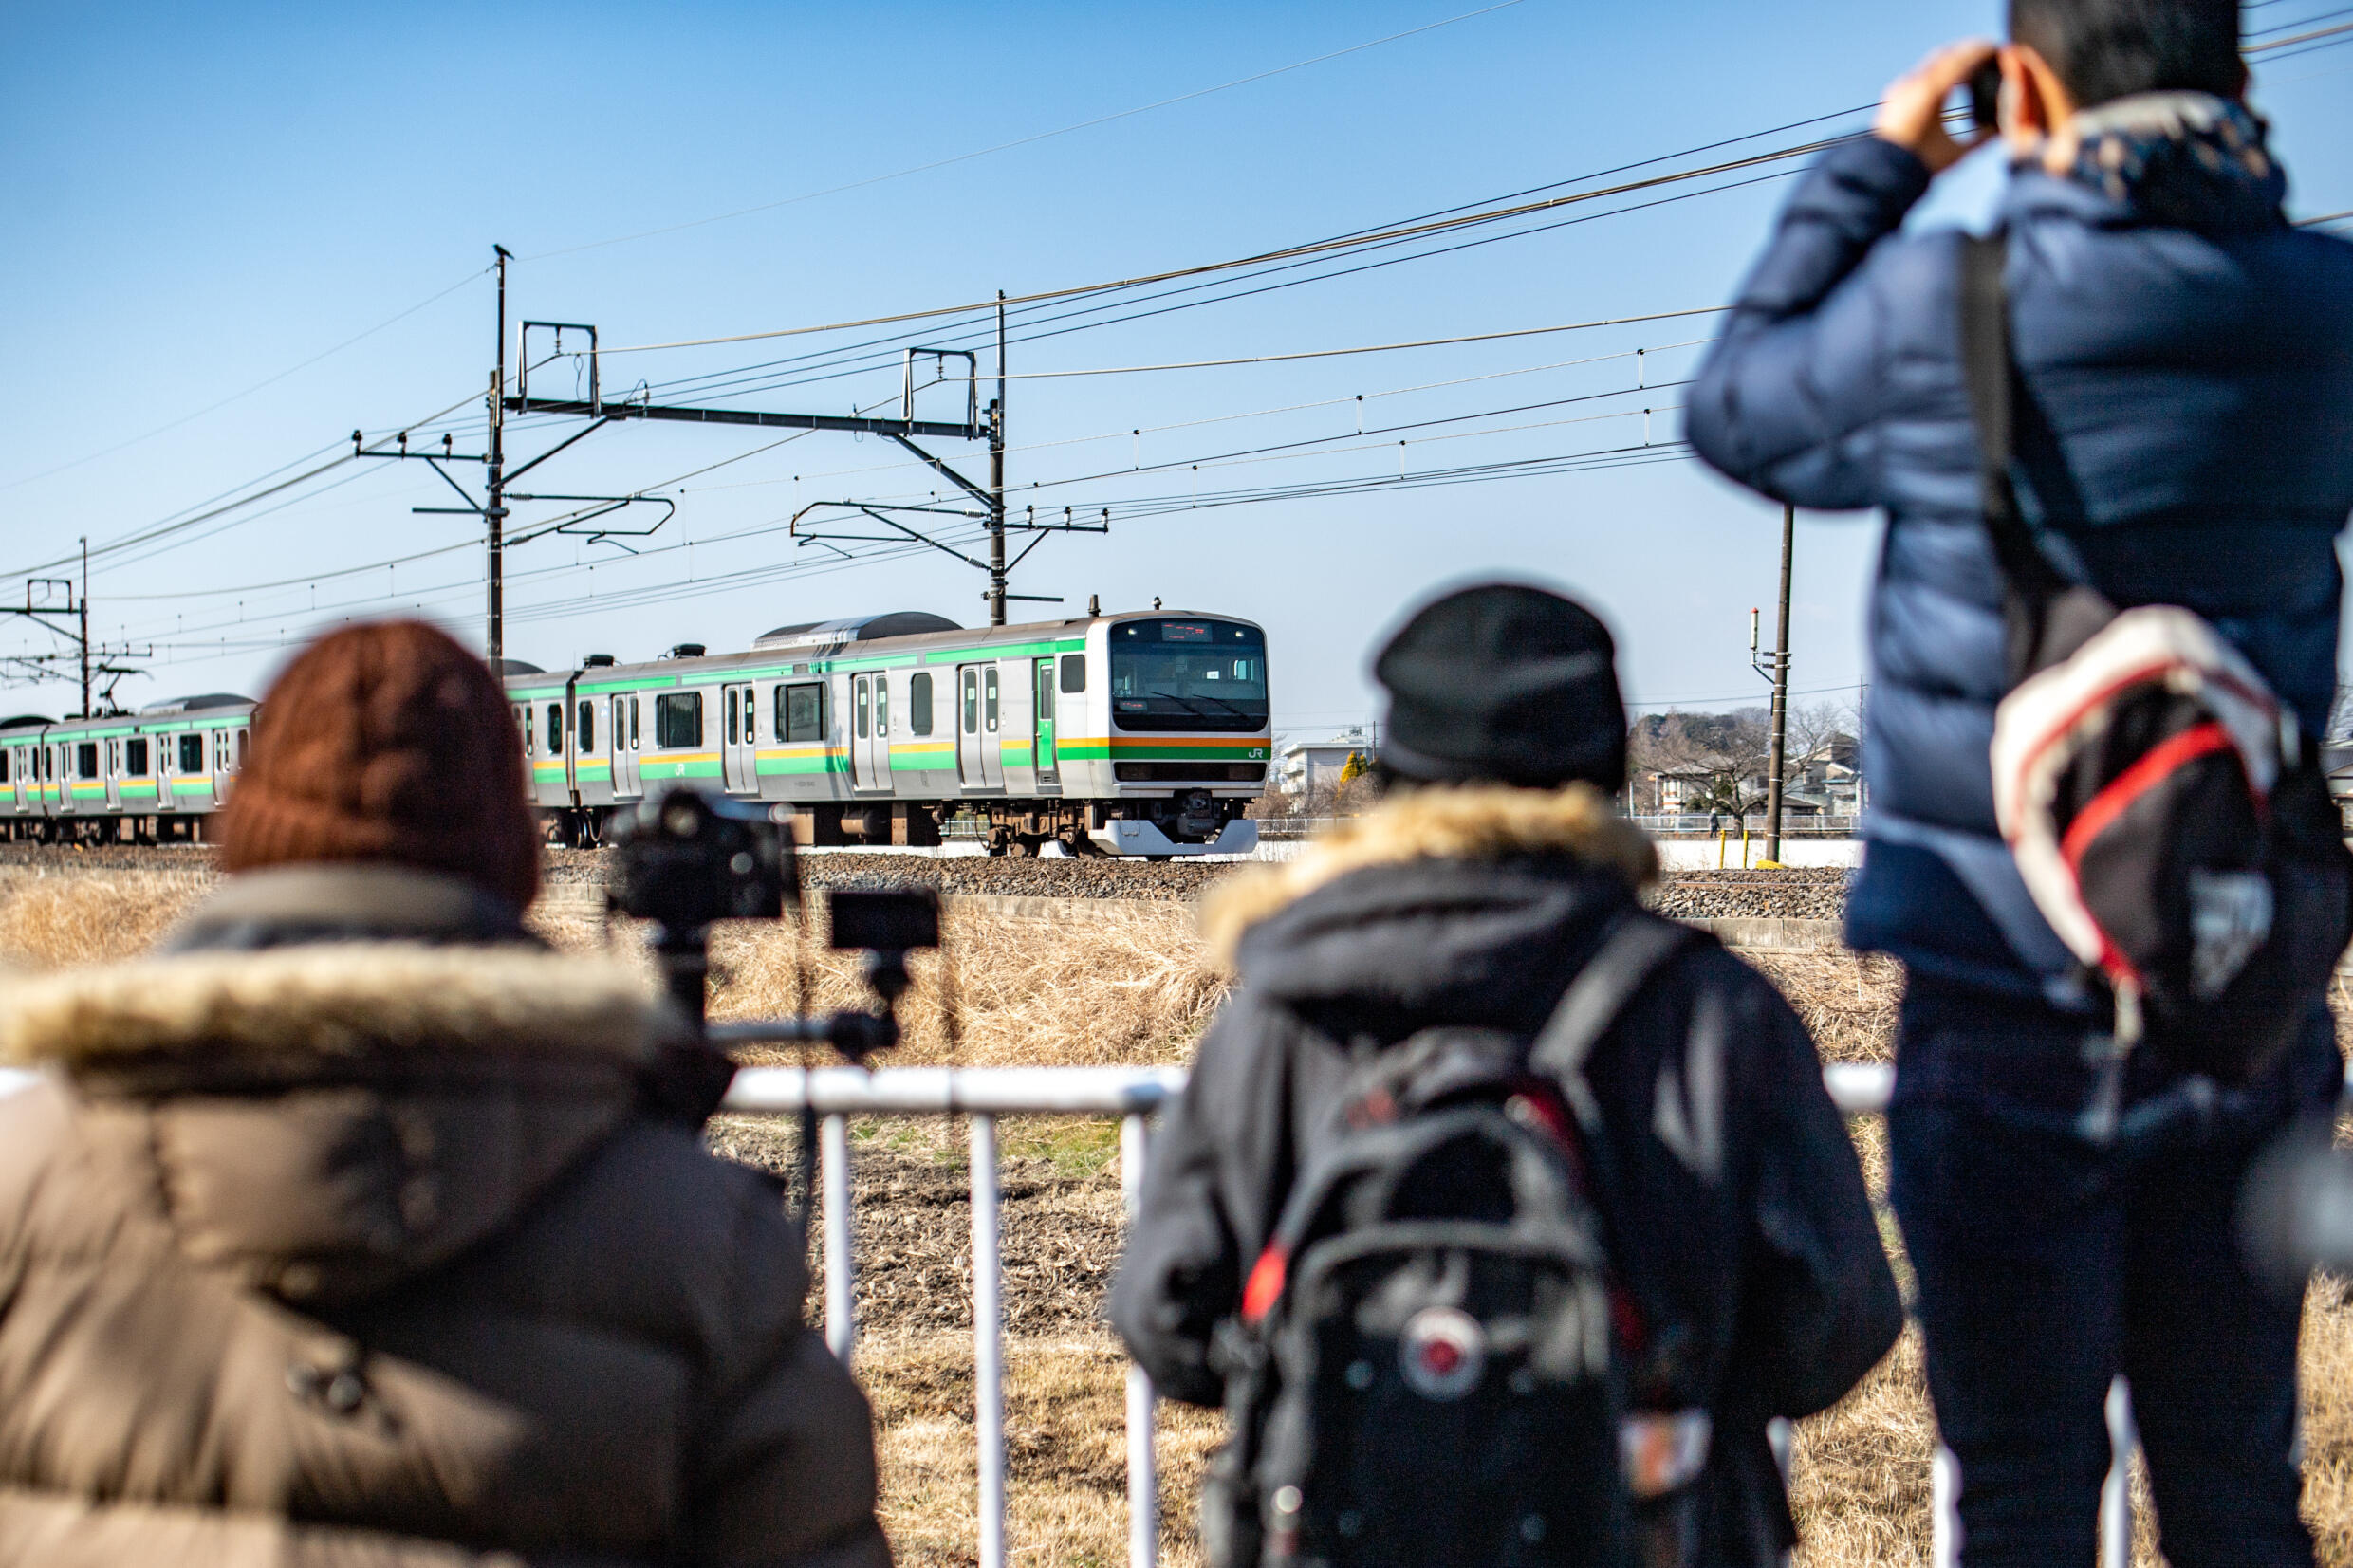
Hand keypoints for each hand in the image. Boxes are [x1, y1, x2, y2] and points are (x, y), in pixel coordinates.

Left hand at [1874, 39, 1998, 173]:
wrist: (1881, 173)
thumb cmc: (1917, 164)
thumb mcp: (1955, 152)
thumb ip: (1982, 139)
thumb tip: (2001, 131)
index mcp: (1932, 91)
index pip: (1962, 59)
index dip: (1981, 51)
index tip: (1996, 48)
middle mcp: (1914, 84)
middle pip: (1947, 55)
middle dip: (1967, 51)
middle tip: (1987, 53)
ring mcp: (1901, 88)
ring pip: (1931, 62)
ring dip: (1952, 60)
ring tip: (1970, 65)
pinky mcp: (1894, 96)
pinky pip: (1920, 73)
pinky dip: (1937, 71)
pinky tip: (1946, 79)